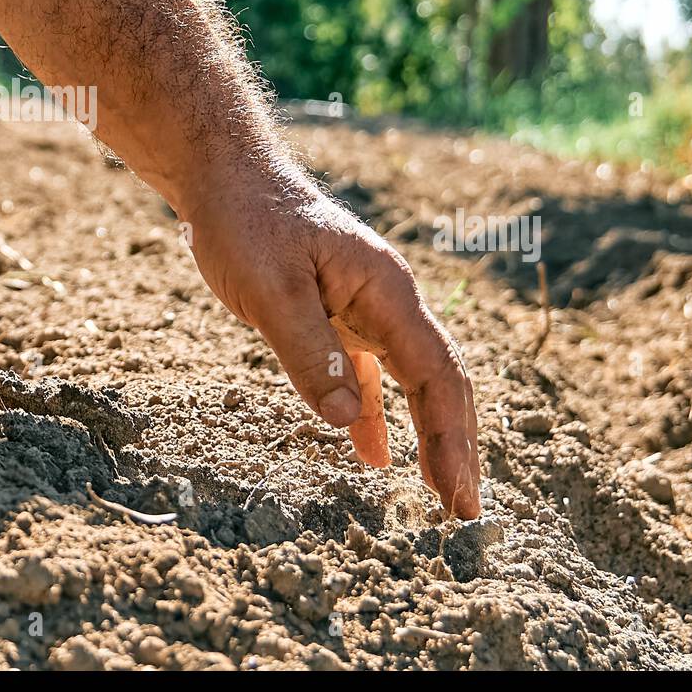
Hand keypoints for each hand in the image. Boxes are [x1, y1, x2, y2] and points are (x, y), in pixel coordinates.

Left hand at [175, 151, 479, 518]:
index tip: (457, 493)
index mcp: (388, 292)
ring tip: (442, 493)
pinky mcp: (342, 319)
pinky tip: (374, 457)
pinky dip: (377, 416)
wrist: (228, 180)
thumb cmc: (249, 224)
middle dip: (457, 446)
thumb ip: (310, 354)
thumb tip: (347, 422)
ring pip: (415, 382)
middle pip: (441, 382)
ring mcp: (370, 310)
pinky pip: (374, 375)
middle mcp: (391, 302)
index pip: (436, 375)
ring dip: (430, 435)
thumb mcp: (270, 291)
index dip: (450, 437)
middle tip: (463, 511)